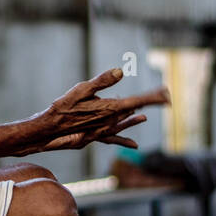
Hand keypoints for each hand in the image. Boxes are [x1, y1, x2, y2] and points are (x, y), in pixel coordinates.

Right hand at [26, 68, 170, 152]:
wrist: (49, 130)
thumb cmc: (62, 108)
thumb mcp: (81, 90)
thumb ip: (101, 81)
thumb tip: (120, 71)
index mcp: (110, 108)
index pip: (137, 101)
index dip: (153, 97)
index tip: (167, 93)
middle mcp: (110, 121)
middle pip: (135, 110)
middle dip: (150, 102)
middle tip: (166, 96)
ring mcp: (104, 130)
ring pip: (125, 122)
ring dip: (136, 118)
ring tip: (146, 116)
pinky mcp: (96, 136)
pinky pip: (114, 137)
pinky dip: (125, 138)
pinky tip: (134, 144)